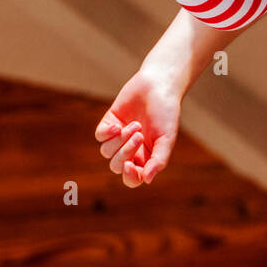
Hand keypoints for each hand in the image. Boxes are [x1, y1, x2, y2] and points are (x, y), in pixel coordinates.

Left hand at [94, 66, 182, 187]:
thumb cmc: (167, 113)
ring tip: (136, 124)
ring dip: (120, 140)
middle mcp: (130, 150)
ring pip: (106, 152)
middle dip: (125, 152)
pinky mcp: (109, 123)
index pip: (132, 178)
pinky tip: (118, 124)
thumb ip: (158, 160)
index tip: (130, 166)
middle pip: (117, 165)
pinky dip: (107, 133)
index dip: (129, 177)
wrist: (158, 86)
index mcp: (145, 158)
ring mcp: (118, 137)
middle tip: (139, 135)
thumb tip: (146, 180)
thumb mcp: (167, 138)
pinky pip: (100, 136)